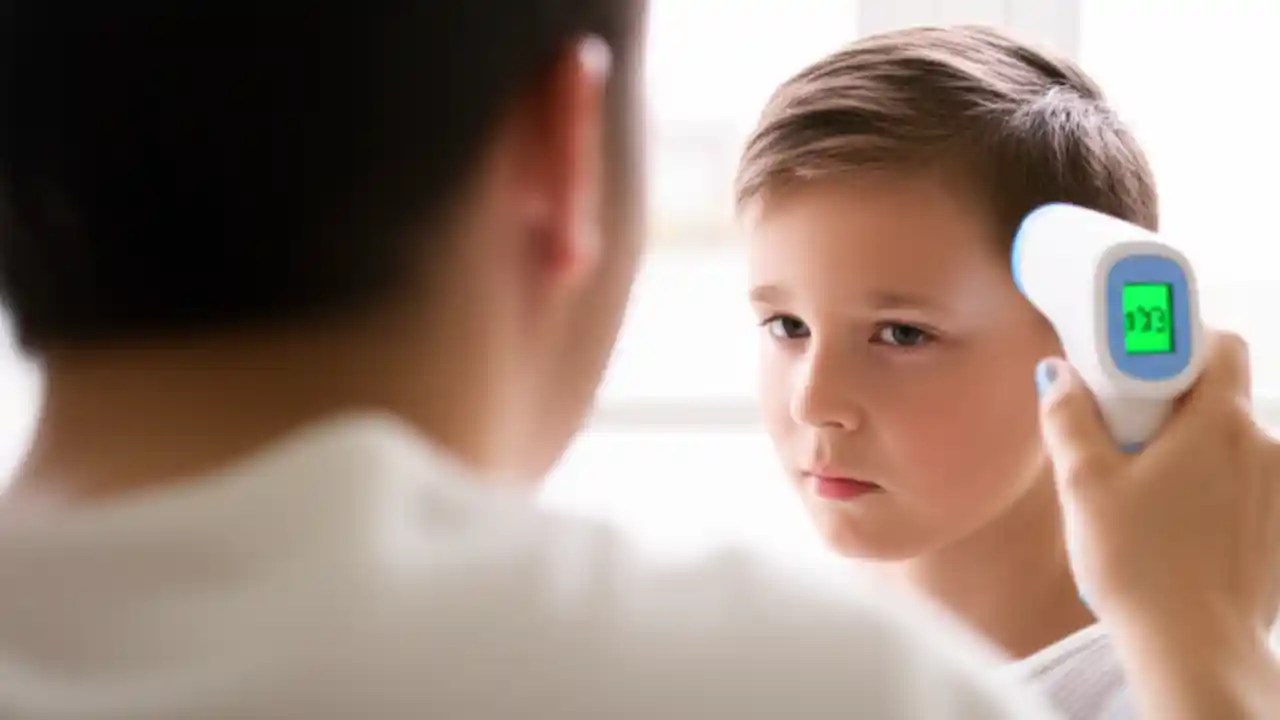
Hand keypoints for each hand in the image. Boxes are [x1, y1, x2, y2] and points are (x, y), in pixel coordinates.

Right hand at [1036, 331, 1279, 718]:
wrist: (1193, 648)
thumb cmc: (1139, 564)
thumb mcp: (1083, 483)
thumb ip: (1068, 417)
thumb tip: (1059, 375)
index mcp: (1218, 423)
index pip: (1219, 343)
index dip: (1179, 341)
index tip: (1138, 361)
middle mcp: (1263, 447)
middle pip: (1221, 396)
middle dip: (1175, 404)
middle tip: (1127, 433)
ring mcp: (1277, 490)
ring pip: (1232, 445)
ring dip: (1195, 452)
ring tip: (1146, 491)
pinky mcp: (1278, 528)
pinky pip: (1245, 487)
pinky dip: (1213, 491)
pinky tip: (1175, 527)